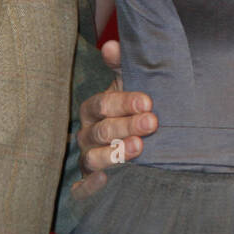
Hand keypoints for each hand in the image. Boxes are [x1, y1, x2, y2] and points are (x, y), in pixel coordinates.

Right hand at [72, 41, 157, 198]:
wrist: (132, 138)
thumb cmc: (129, 108)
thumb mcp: (127, 84)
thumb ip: (121, 66)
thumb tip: (110, 45)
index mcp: (93, 109)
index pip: (103, 104)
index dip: (124, 102)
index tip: (148, 102)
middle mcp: (86, 134)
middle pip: (101, 130)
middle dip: (126, 126)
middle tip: (151, 123)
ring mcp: (85, 159)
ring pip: (93, 158)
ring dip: (114, 154)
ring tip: (138, 148)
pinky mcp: (86, 183)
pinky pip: (81, 188)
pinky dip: (91, 186)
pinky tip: (106, 180)